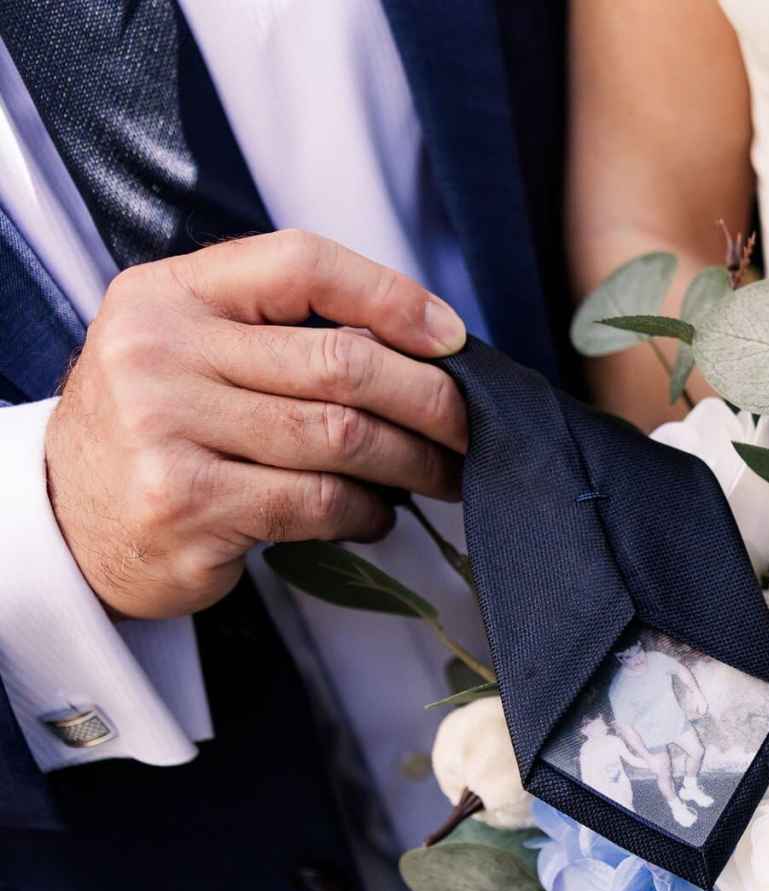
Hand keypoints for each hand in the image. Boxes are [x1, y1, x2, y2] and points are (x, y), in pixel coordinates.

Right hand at [45, 229, 470, 619]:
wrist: (68, 520)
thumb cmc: (161, 428)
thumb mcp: (194, 349)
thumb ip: (282, 330)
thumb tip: (427, 346)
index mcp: (169, 294)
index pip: (302, 263)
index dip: (393, 296)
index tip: (453, 338)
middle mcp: (159, 351)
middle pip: (342, 361)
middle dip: (431, 398)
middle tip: (472, 428)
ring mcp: (167, 429)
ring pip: (343, 436)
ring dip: (414, 463)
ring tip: (440, 475)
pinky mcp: (188, 503)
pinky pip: (318, 501)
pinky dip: (367, 511)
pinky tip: (376, 514)